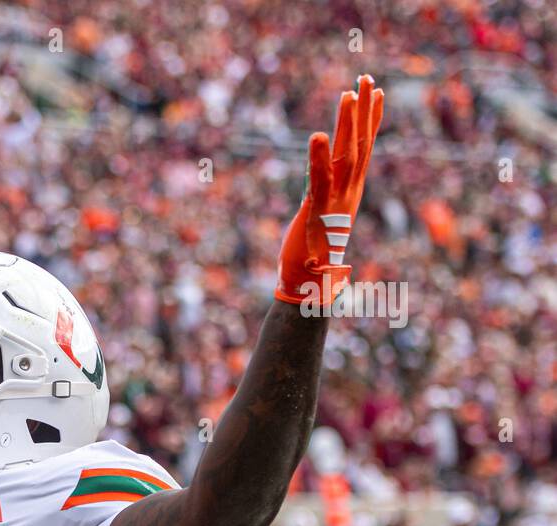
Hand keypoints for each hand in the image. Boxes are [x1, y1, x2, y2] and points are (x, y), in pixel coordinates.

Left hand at [275, 75, 383, 304]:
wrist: (308, 288)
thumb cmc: (310, 257)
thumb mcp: (320, 219)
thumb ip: (321, 199)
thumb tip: (317, 187)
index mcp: (350, 192)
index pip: (364, 149)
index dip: (371, 120)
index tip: (376, 92)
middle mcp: (348, 193)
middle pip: (361, 145)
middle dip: (364, 111)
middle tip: (367, 78)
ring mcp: (335, 202)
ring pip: (346, 156)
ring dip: (347, 125)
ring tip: (348, 93)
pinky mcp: (316, 213)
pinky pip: (319, 180)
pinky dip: (318, 157)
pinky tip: (317, 135)